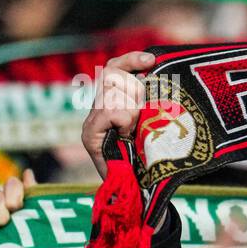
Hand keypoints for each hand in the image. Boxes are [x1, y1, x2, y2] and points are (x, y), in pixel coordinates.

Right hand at [82, 51, 154, 178]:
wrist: (145, 188)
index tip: (152, 59)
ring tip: (137, 127)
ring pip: (111, 93)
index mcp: (114, 99)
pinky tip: (129, 132)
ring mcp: (92, 122)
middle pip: (111, 75)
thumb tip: (157, 66)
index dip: (132, 60)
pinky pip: (108, 112)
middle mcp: (98, 108)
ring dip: (131, 108)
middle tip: (145, 109)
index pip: (114, 66)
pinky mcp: (89, 135)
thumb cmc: (156, 154)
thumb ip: (152, 98)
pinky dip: (122, 119)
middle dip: (133, 87)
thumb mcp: (157, 120)